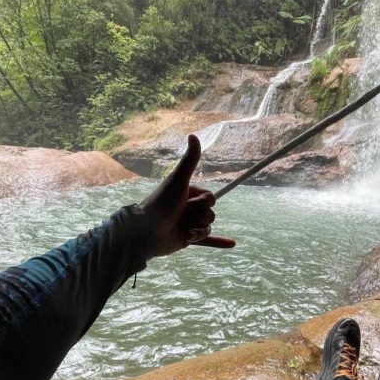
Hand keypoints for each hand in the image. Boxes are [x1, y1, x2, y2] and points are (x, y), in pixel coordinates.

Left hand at [140, 135, 235, 257]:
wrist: (146, 231)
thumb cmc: (161, 203)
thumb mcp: (178, 180)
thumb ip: (189, 160)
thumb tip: (193, 135)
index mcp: (187, 194)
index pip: (210, 198)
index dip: (203, 201)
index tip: (187, 201)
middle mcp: (188, 208)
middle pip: (211, 212)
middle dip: (199, 215)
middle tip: (181, 216)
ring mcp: (188, 224)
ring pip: (208, 226)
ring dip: (198, 229)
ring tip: (183, 230)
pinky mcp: (188, 239)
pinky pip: (208, 240)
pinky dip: (219, 241)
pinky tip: (233, 244)